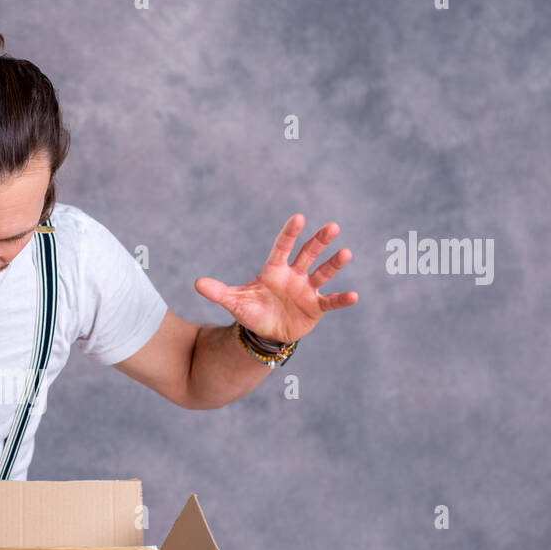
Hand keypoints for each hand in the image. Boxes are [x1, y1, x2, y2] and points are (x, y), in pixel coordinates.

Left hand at [193, 215, 356, 344]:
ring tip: (346, 253)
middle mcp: (294, 275)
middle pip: (308, 254)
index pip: (282, 247)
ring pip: (323, 272)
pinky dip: (342, 299)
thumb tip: (196, 283)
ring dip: (334, 264)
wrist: (266, 332)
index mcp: (274, 270)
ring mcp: (307, 289)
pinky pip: (331, 301)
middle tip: (332, 226)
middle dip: (319, 240)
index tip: (299, 217)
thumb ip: (218, 291)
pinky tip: (354, 295)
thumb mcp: (234, 302)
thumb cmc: (252, 311)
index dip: (290, 233)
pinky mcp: (316, 306)